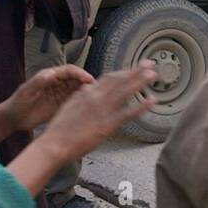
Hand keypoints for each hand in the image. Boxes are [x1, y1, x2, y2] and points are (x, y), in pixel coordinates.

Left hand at [4, 65, 93, 131]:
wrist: (13, 118)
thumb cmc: (17, 102)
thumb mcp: (26, 91)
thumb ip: (38, 82)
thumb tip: (50, 74)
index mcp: (50, 76)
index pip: (69, 71)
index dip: (80, 74)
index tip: (88, 80)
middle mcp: (57, 83)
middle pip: (77, 79)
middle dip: (88, 83)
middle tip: (98, 91)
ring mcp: (60, 94)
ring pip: (78, 90)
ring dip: (87, 93)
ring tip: (96, 100)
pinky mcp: (61, 105)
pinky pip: (75, 102)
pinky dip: (83, 103)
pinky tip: (88, 108)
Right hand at [36, 62, 158, 160]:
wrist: (53, 143)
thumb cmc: (58, 129)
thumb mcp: (68, 106)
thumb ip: (80, 96)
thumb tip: (88, 88)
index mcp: (86, 93)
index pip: (108, 79)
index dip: (122, 72)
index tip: (132, 68)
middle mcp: (96, 97)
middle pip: (119, 80)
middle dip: (135, 71)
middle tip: (149, 63)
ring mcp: (103, 110)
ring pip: (125, 90)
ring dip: (141, 80)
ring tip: (154, 74)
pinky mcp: (107, 125)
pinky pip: (128, 113)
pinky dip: (141, 106)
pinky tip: (152, 100)